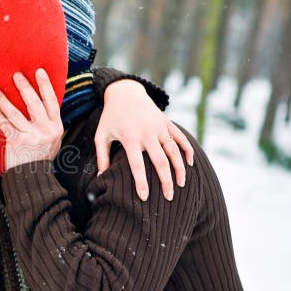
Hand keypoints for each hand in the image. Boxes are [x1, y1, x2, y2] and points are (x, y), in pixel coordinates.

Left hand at [0, 69, 63, 170]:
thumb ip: (48, 123)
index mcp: (56, 127)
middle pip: (34, 103)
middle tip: (16, 75)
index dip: (46, 85)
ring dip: (5, 100)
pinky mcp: (17, 142)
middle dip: (25, 87)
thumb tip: (42, 102)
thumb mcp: (52, 140)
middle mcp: (45, 130)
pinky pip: (5, 124)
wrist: (32, 177)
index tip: (39, 71)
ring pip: (16, 113)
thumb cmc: (40, 158)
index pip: (52, 101)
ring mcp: (31, 136)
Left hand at [96, 79, 194, 200]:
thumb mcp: (101, 135)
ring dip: (180, 170)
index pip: (137, 166)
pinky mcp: (167, 123)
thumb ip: (102, 156)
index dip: (142, 183)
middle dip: (166, 182)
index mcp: (130, 138)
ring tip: (181, 185)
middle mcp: (147, 133)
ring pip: (174, 151)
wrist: (125, 92)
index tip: (145, 198)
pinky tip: (189, 165)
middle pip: (160, 162)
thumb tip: (101, 177)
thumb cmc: (111, 117)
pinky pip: (181, 138)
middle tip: (169, 198)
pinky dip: (187, 151)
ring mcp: (159, 127)